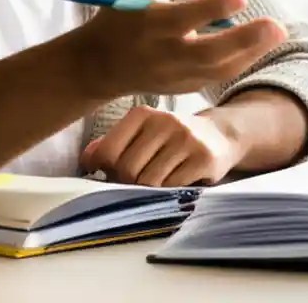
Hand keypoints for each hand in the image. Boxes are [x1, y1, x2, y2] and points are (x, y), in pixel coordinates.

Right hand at [69, 0, 287, 98]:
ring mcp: (174, 75)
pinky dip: (240, 63)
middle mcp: (162, 53)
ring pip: (215, 70)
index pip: (183, 18)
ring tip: (277, 33)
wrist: (100, 65)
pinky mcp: (182, 87)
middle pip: (206, 53)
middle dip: (243, 40)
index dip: (211, 9)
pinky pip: (215, 78)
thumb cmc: (120, 14)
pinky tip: (262, 45)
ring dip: (250, 53)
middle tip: (275, 26)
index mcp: (149, 23)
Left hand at [80, 106, 241, 186]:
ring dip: (149, 191)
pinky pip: (173, 187)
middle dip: (127, 184)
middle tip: (135, 185)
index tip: (109, 175)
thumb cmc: (172, 138)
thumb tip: (86, 160)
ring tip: (156, 185)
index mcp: (143, 114)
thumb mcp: (144, 133)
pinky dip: (169, 193)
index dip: (104, 171)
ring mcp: (186, 139)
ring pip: (149, 181)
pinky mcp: (204, 158)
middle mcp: (164, 122)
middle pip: (127, 170)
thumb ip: (114, 143)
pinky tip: (175, 184)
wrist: (220, 134)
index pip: (108, 152)